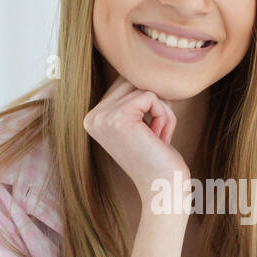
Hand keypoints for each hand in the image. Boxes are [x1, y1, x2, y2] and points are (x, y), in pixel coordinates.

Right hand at [83, 77, 189, 205]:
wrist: (163, 189)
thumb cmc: (158, 158)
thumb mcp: (139, 124)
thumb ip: (133, 98)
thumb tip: (144, 67)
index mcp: (92, 118)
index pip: (125, 85)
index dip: (147, 105)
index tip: (149, 135)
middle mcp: (92, 117)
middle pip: (133, 82)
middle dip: (155, 106)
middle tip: (156, 136)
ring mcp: (103, 117)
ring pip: (144, 88)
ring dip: (162, 112)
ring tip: (158, 139)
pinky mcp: (120, 118)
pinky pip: (152, 96)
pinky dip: (165, 116)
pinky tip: (160, 139)